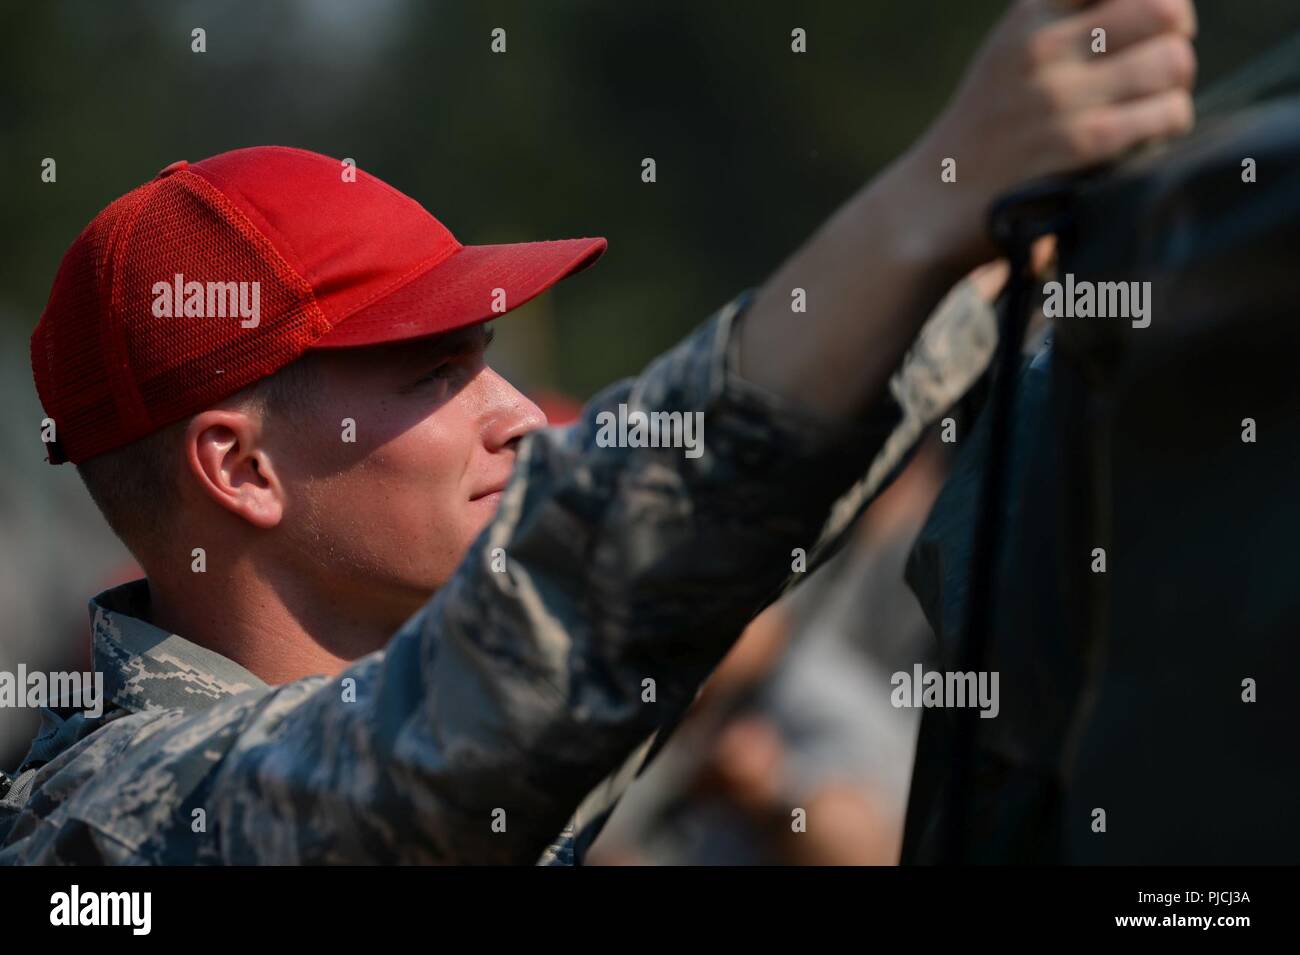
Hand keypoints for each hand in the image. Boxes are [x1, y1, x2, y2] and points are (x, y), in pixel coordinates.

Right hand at [903, 0, 1197, 269]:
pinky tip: (1146, 138)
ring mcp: (1060, 94)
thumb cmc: (990, 127)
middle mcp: (1042, 45)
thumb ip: (1070, 21)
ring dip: (1174, 88)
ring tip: (1152, 109)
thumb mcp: (1012, 51)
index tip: (1149, 28)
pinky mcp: (1080, 143)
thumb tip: (1163, 12)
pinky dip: (1169, 125)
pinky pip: (1166, 113)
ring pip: (1173, 61)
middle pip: (1164, 9)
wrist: (937, 200)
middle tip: (1158, 70)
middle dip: (1175, 39)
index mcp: (1028, 13)